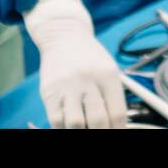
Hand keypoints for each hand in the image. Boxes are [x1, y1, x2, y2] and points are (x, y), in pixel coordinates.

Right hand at [22, 0, 126, 128]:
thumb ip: (113, 94)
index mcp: (108, 74)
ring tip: (85, 128)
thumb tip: (118, 123)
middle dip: (102, 132)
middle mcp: (88, 79)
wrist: (64, 36)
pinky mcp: (49, 91)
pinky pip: (56, 120)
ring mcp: (67, 86)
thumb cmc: (89, 57)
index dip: (118, 128)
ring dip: (81, 131)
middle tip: (101, 130)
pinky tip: (69, 125)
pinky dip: (63, 127)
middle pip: (98, 121)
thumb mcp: (109, 68)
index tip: (116, 130)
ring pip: (76, 124)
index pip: (118, 112)